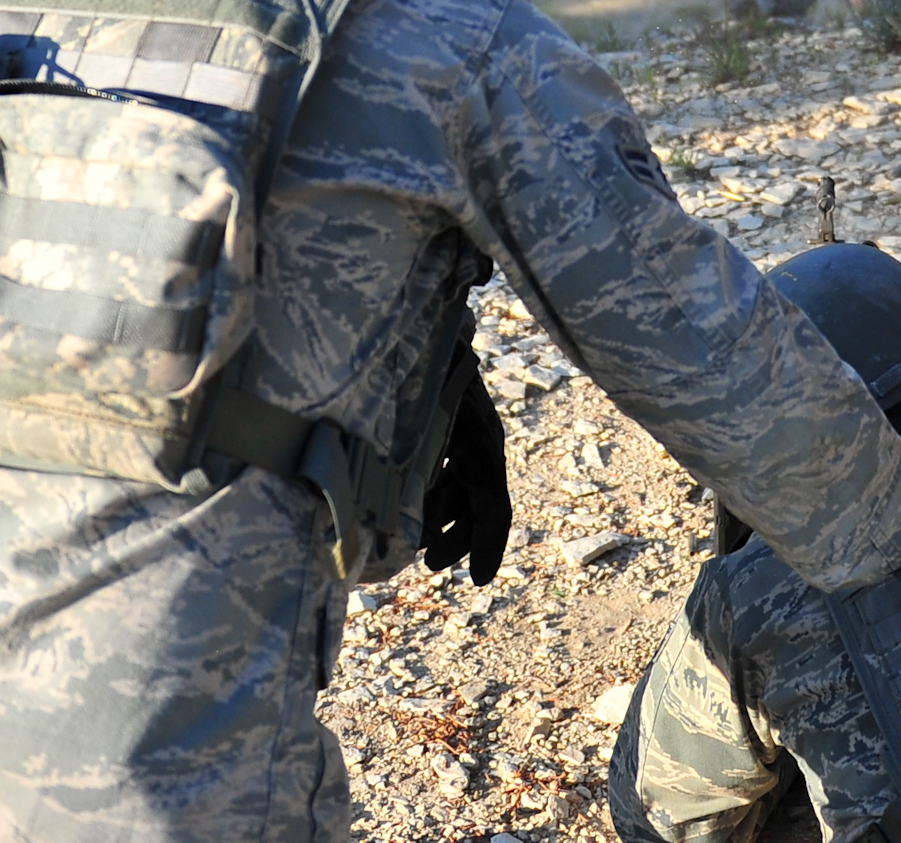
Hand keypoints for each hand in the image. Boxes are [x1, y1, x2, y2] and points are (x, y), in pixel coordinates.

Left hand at [419, 366, 512, 586]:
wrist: (422, 320)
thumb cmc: (417, 373)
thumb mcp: (418, 430)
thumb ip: (415, 478)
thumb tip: (406, 532)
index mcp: (481, 443)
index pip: (494, 508)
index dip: (485, 546)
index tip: (476, 581)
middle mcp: (483, 438)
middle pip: (482, 501)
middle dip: (459, 536)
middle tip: (431, 565)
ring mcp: (471, 428)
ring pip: (468, 485)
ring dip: (447, 517)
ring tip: (420, 544)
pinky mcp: (455, 420)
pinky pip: (456, 465)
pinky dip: (440, 491)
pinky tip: (415, 504)